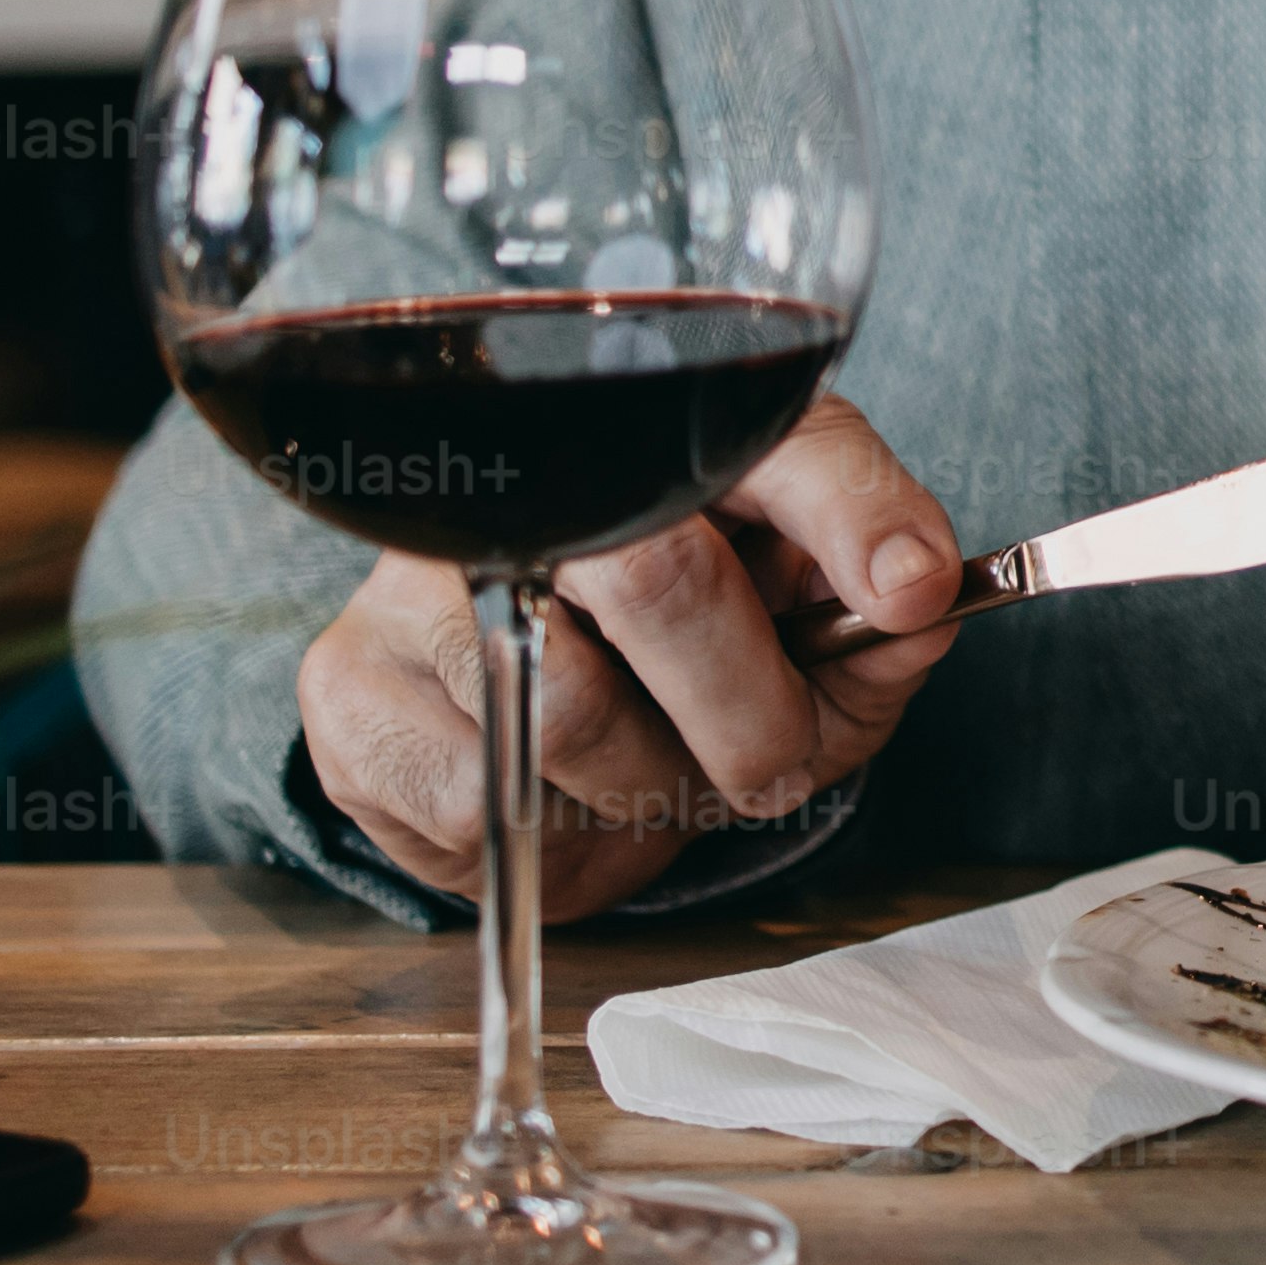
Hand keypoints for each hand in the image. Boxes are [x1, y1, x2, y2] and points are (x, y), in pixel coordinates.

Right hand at [291, 398, 969, 914]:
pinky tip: (554, 789)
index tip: (911, 590)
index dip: (854, 512)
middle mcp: (528, 469)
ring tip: (647, 767)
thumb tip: (921, 600)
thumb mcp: (812, 631)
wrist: (524, 710)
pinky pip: (472, 797)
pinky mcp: (344, 684)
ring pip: (563, 709)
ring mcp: (416, 569)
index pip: (777, 437)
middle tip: (769, 765)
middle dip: (744, 713)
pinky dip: (543, 834)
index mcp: (676, 431)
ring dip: (642, 787)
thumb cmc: (695, 652)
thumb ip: (882, 617)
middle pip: (654, 573)